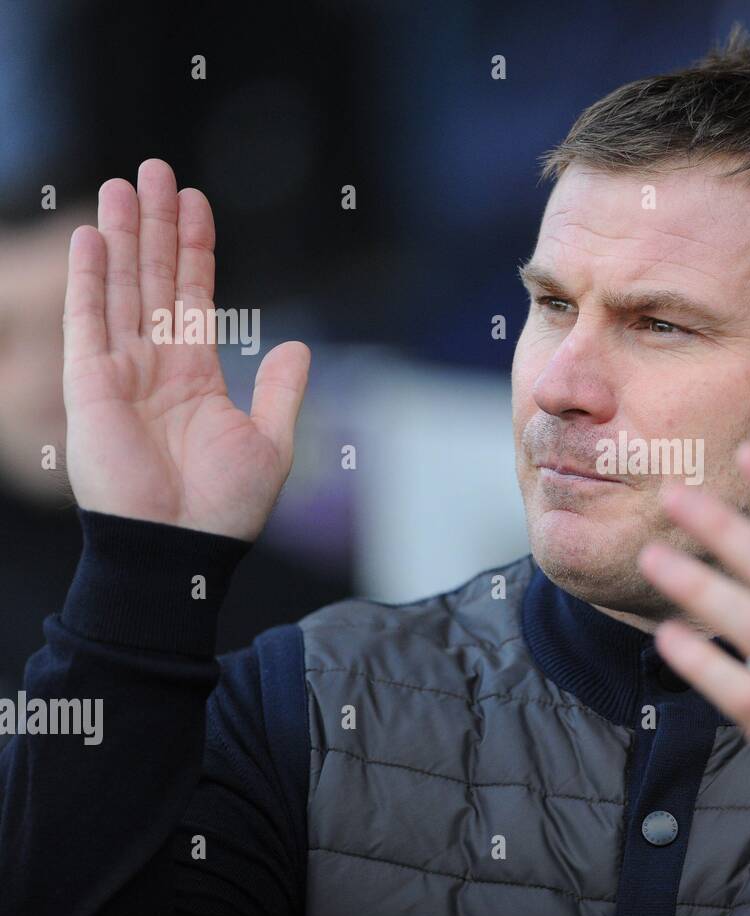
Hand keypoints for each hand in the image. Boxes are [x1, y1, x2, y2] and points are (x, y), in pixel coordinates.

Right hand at [62, 159, 309, 540]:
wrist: (182, 547)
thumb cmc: (224, 507)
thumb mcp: (271, 442)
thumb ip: (281, 390)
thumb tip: (296, 344)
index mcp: (196, 375)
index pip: (194, 295)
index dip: (196, 249)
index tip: (197, 202)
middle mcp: (155, 365)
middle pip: (154, 278)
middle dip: (157, 224)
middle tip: (157, 170)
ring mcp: (119, 371)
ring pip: (122, 287)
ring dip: (124, 234)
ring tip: (126, 183)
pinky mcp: (89, 384)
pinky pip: (88, 319)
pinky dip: (92, 277)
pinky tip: (96, 234)